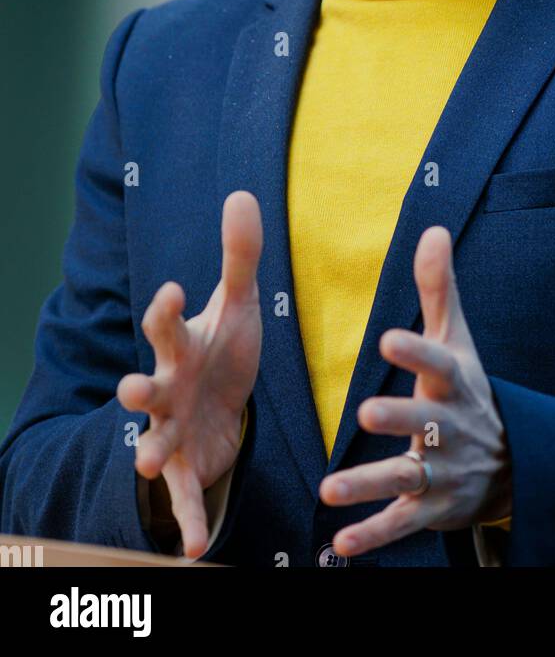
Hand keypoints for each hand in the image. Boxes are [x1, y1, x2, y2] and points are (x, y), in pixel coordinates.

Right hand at [116, 189, 262, 558]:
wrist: (220, 404)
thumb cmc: (222, 349)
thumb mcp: (236, 304)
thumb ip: (239, 256)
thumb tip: (240, 192)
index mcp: (181, 345)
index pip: (166, 324)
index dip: (166, 309)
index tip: (173, 288)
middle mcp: (167, 387)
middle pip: (146, 385)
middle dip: (137, 388)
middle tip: (129, 388)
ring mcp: (172, 429)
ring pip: (152, 441)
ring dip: (147, 451)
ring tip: (145, 462)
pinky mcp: (188, 464)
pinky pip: (185, 495)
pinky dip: (189, 521)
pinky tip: (197, 548)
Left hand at [319, 225, 510, 557]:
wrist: (516, 462)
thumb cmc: (470, 390)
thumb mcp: (458, 340)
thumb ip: (439, 288)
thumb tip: (434, 229)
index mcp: (454, 383)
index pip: (437, 363)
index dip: (415, 351)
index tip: (388, 338)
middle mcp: (449, 428)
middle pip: (424, 423)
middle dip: (398, 420)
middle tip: (365, 412)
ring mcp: (442, 471)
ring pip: (406, 479)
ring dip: (369, 486)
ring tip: (329, 490)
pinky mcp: (432, 509)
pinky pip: (402, 523)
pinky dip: (373, 536)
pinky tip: (339, 545)